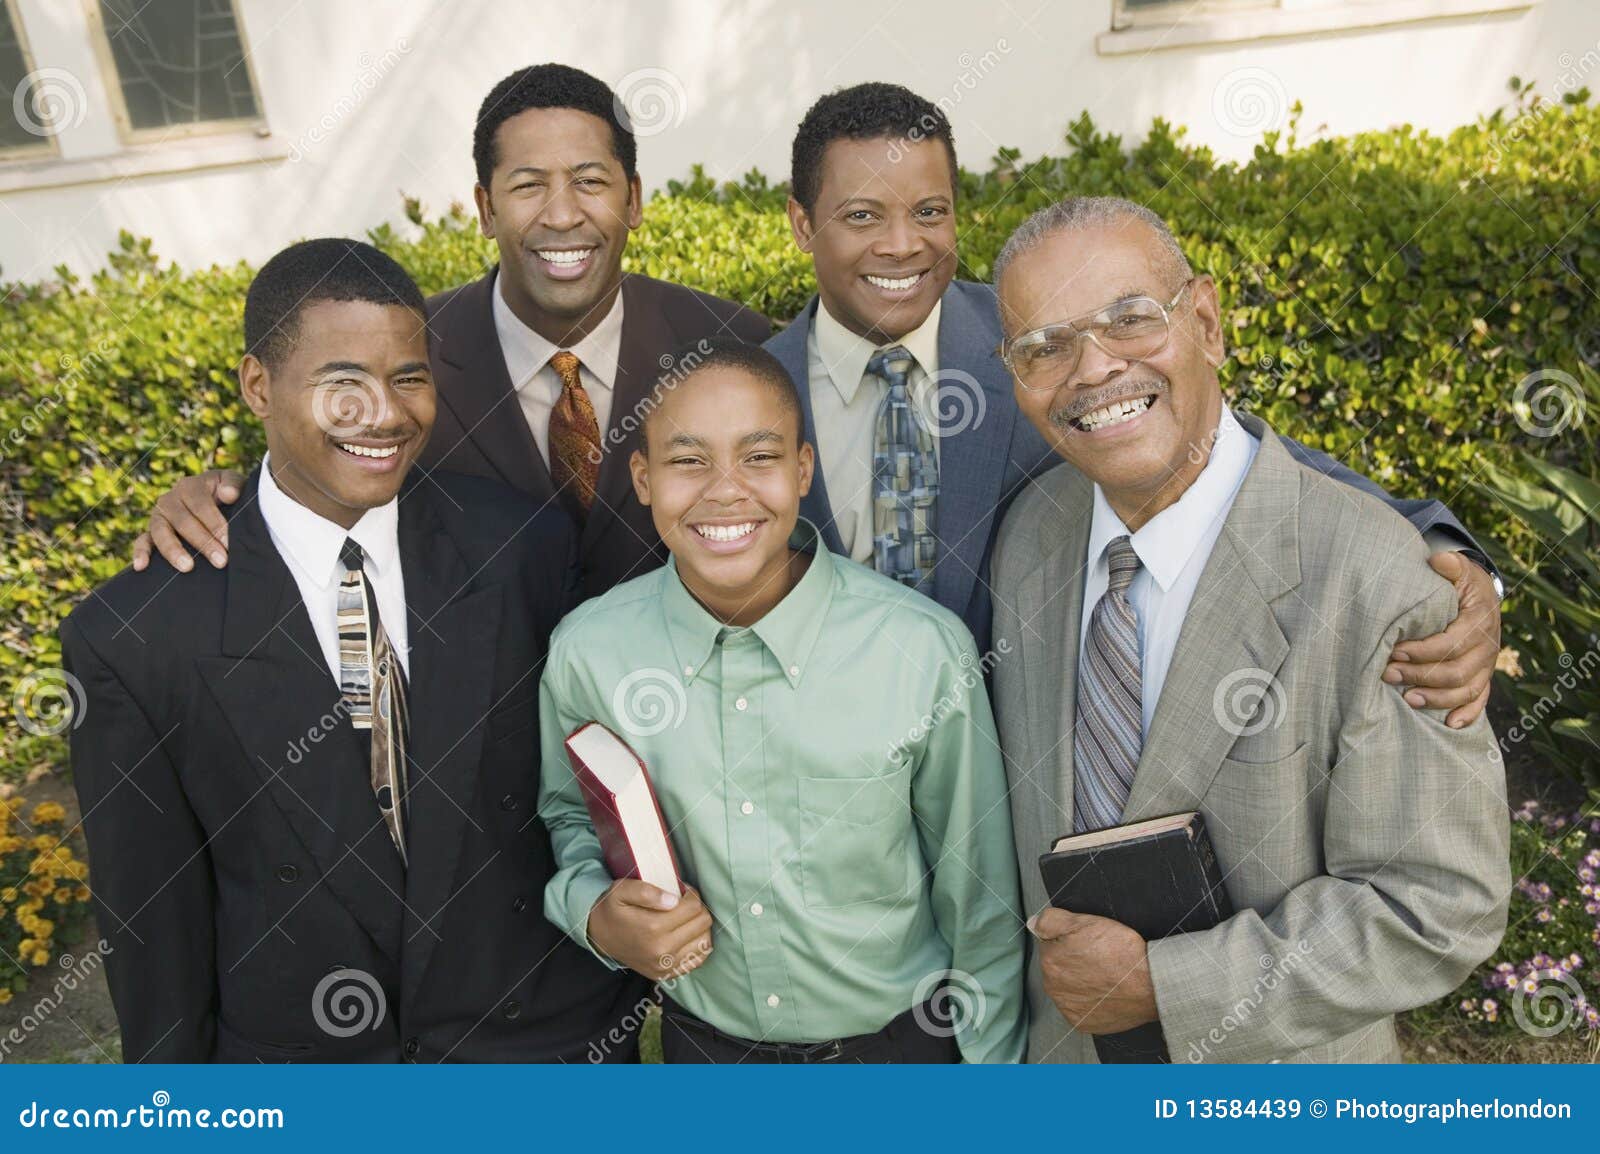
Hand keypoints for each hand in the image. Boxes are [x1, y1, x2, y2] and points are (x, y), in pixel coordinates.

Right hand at [131, 469, 245, 571]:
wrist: (220, 505)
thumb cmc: (229, 496)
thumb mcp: (236, 484)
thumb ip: (234, 485)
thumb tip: (228, 494)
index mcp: (190, 486)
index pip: (200, 504)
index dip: (215, 524)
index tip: (228, 543)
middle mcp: (170, 500)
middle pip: (183, 521)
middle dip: (203, 542)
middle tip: (221, 561)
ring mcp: (158, 516)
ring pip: (160, 532)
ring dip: (173, 550)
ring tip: (188, 567)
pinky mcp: (151, 532)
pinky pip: (142, 541)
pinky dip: (140, 553)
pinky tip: (140, 566)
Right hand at [586, 880, 712, 980]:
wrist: (601, 937)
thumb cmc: (614, 910)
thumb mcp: (621, 890)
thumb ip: (646, 891)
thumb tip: (673, 900)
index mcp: (652, 927)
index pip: (693, 907)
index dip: (691, 894)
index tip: (681, 892)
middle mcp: (662, 951)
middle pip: (703, 922)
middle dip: (697, 908)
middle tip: (683, 903)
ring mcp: (665, 966)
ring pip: (705, 940)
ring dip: (699, 926)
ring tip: (684, 919)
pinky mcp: (667, 974)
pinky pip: (698, 959)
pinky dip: (697, 945)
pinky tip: (686, 935)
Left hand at [1029, 908, 1156, 1034]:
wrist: (1150, 985)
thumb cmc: (1121, 952)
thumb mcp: (1085, 921)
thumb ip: (1051, 920)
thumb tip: (1033, 924)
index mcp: (1049, 961)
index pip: (1049, 943)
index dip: (1069, 938)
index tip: (1087, 941)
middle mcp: (1053, 988)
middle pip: (1057, 966)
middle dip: (1072, 960)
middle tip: (1098, 957)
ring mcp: (1067, 1008)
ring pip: (1067, 987)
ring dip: (1079, 981)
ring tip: (1103, 974)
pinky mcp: (1082, 1023)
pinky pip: (1079, 1007)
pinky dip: (1088, 1000)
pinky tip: (1104, 991)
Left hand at [1384, 551, 1500, 728]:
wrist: (1481, 596)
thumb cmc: (1460, 584)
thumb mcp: (1458, 570)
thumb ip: (1450, 566)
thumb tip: (1438, 559)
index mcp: (1479, 621)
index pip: (1451, 643)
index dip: (1422, 651)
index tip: (1394, 650)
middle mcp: (1486, 646)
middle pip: (1456, 671)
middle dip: (1420, 676)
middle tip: (1387, 674)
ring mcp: (1486, 665)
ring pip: (1466, 690)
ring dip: (1438, 698)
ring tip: (1408, 699)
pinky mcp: (1483, 677)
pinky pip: (1480, 700)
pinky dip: (1468, 714)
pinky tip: (1450, 724)